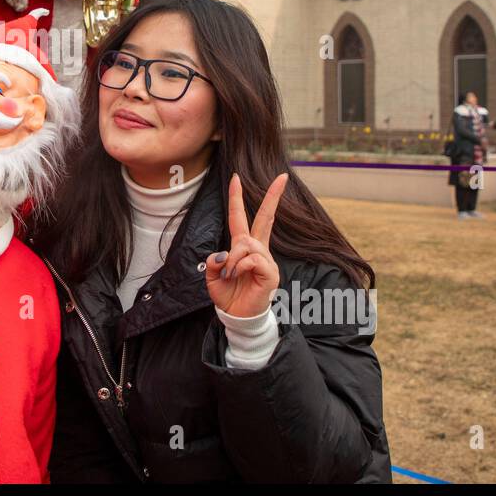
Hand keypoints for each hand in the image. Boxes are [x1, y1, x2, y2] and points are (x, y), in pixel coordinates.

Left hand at [206, 172, 286, 317]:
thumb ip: (214, 261)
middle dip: (273, 197)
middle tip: (282, 177)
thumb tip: (224, 253)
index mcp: (244, 248)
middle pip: (266, 219)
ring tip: (229, 274)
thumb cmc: (228, 296)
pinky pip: (251, 259)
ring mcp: (267, 261)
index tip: (236, 178)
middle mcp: (258, 250)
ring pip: (246, 244)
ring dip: (232, 259)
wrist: (237, 318)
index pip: (243, 218)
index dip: (238, 198)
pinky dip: (239, 266)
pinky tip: (237, 276)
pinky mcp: (271, 273)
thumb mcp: (213, 276)